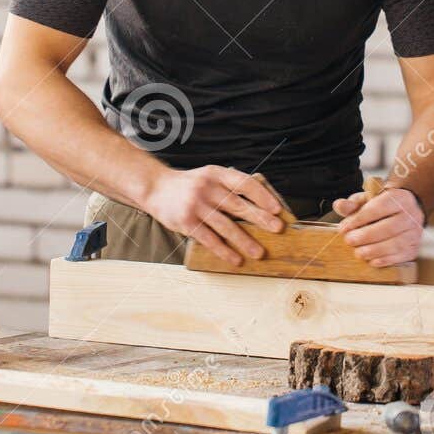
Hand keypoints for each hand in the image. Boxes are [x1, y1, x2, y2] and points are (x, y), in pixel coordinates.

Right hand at [142, 167, 286, 266]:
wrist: (155, 187)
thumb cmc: (190, 185)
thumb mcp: (209, 176)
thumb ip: (229, 186)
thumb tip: (260, 205)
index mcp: (216, 174)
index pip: (244, 183)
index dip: (262, 196)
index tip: (277, 209)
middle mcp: (206, 187)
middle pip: (237, 205)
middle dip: (260, 218)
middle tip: (277, 229)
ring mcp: (195, 205)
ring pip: (225, 226)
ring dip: (244, 241)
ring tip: (258, 253)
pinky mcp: (186, 222)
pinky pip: (209, 239)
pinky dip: (224, 251)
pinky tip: (235, 259)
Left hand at [332, 187, 423, 266]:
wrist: (404, 214)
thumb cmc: (382, 207)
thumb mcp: (367, 200)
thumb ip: (352, 204)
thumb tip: (339, 205)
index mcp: (399, 198)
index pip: (379, 208)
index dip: (359, 219)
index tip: (344, 228)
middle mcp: (411, 215)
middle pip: (388, 227)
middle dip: (365, 236)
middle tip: (349, 240)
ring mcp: (415, 233)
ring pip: (395, 244)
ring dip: (374, 250)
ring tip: (358, 252)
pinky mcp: (414, 249)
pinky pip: (400, 257)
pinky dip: (384, 260)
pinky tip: (371, 260)